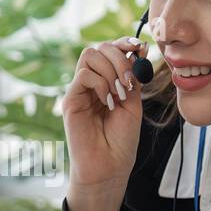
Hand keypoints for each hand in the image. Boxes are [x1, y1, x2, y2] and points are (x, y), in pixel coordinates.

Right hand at [62, 37, 149, 193]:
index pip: (111, 49)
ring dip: (111, 70)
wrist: (109, 168)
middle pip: (100, 47)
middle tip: (129, 82)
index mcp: (108, 81)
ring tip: (119, 94)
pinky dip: (100, 83)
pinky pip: (83, 75)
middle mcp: (92, 83)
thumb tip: (140, 48)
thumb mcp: (134, 103)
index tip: (140, 48)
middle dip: (120, 58)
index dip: (124, 43)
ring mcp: (80, 91)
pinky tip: (107, 102)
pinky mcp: (70, 101)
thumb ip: (134, 77)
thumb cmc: (121, 141)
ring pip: (89, 55)